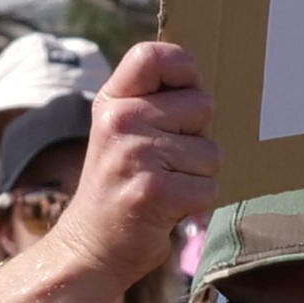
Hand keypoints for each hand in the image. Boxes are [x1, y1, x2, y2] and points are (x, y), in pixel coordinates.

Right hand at [46, 40, 219, 289]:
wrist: (92, 246)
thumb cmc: (120, 185)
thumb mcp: (122, 132)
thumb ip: (153, 103)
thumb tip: (204, 85)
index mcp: (113, 101)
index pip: (154, 56)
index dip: (184, 68)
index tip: (185, 92)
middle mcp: (121, 121)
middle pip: (202, 106)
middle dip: (197, 137)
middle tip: (167, 161)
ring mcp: (136, 155)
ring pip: (211, 152)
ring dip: (198, 175)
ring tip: (165, 186)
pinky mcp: (155, 192)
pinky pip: (208, 186)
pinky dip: (197, 203)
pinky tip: (168, 208)